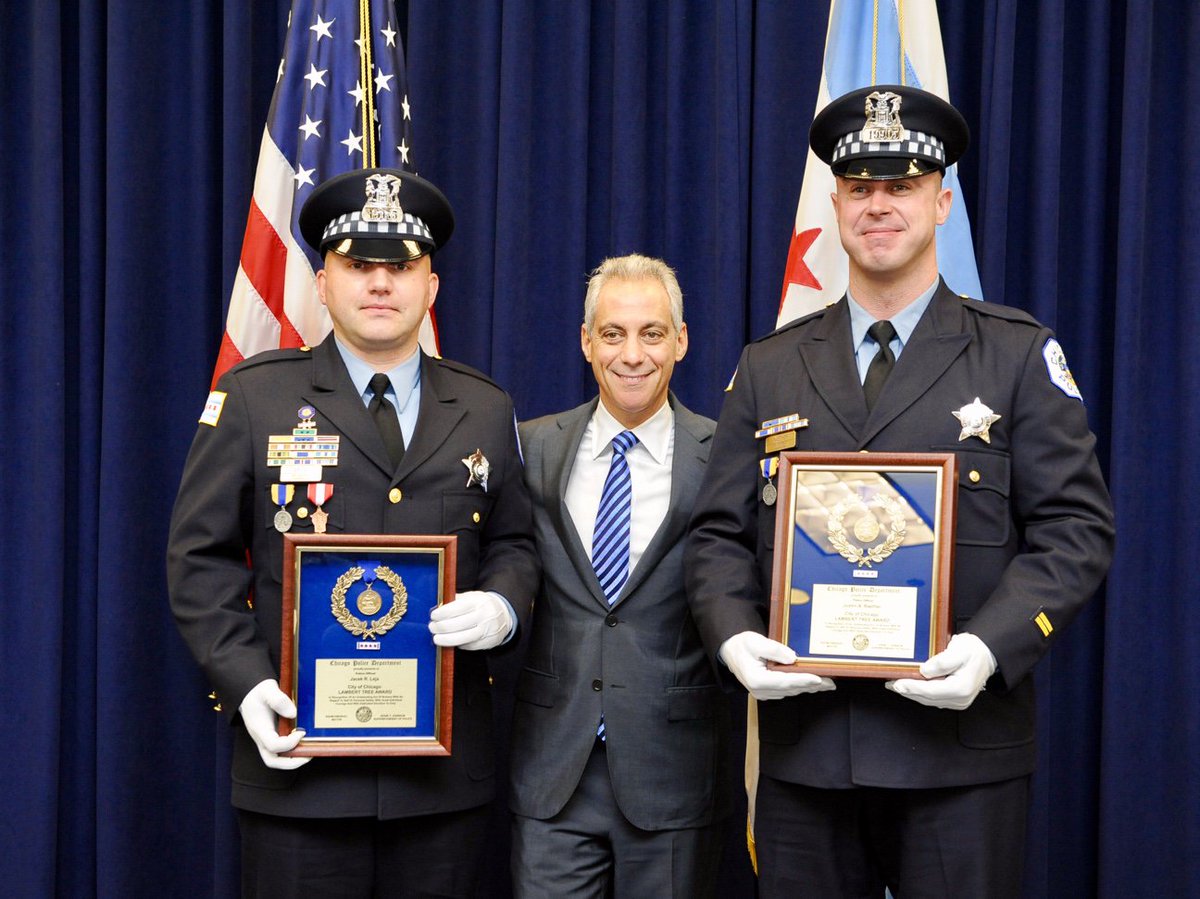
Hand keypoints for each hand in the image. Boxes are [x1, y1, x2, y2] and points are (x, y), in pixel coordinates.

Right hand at [238, 679, 310, 769]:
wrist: (248, 692)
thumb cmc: (257, 691)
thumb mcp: (267, 689)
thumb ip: (279, 700)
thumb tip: (293, 714)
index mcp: (260, 729)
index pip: (273, 745)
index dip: (289, 743)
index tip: (302, 732)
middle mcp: (261, 738)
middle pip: (272, 761)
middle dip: (291, 762)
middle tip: (309, 754)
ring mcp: (265, 739)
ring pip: (276, 759)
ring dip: (293, 759)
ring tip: (309, 750)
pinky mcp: (271, 737)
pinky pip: (281, 750)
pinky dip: (292, 750)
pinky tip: (304, 742)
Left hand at [428, 590, 512, 649]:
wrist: (504, 614)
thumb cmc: (483, 605)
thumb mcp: (472, 597)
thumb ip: (455, 600)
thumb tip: (437, 607)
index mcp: (478, 602)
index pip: (455, 608)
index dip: (441, 613)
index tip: (433, 616)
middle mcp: (483, 616)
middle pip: (456, 625)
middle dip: (440, 627)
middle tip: (432, 627)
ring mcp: (486, 630)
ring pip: (462, 638)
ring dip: (445, 639)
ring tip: (437, 638)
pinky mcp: (487, 642)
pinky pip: (468, 646)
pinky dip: (458, 644)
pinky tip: (452, 641)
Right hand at [718, 631, 835, 700]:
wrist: (730, 652)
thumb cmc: (742, 645)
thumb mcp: (755, 641)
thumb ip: (774, 649)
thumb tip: (792, 657)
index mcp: (757, 679)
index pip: (785, 681)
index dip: (803, 680)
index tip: (818, 678)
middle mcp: (760, 690)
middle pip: (791, 688)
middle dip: (812, 685)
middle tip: (830, 682)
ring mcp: (763, 694)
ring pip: (791, 692)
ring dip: (808, 687)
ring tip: (826, 683)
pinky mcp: (767, 692)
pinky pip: (787, 691)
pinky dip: (800, 687)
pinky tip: (811, 684)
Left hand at [886, 633, 996, 709]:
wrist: (987, 654)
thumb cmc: (974, 651)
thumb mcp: (958, 650)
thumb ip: (942, 662)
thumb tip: (924, 670)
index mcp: (962, 688)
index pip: (931, 691)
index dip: (912, 688)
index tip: (897, 683)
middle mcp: (960, 699)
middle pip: (927, 698)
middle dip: (907, 691)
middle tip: (890, 683)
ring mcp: (958, 701)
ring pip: (929, 700)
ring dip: (912, 693)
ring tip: (896, 685)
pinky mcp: (955, 700)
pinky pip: (933, 698)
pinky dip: (920, 693)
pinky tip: (910, 686)